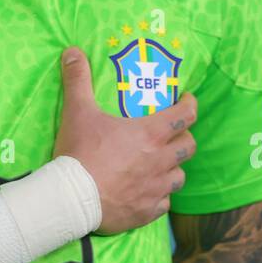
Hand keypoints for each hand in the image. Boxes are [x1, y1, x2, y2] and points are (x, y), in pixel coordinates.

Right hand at [52, 47, 196, 234]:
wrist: (71, 200)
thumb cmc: (79, 153)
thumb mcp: (77, 111)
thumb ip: (78, 80)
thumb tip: (72, 51)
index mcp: (149, 134)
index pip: (184, 116)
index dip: (190, 105)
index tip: (188, 100)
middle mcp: (159, 161)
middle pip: (188, 147)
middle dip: (185, 137)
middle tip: (174, 133)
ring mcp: (155, 188)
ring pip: (180, 177)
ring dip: (173, 168)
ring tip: (162, 165)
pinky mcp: (147, 211)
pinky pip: (164, 203)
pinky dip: (160, 196)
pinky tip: (148, 192)